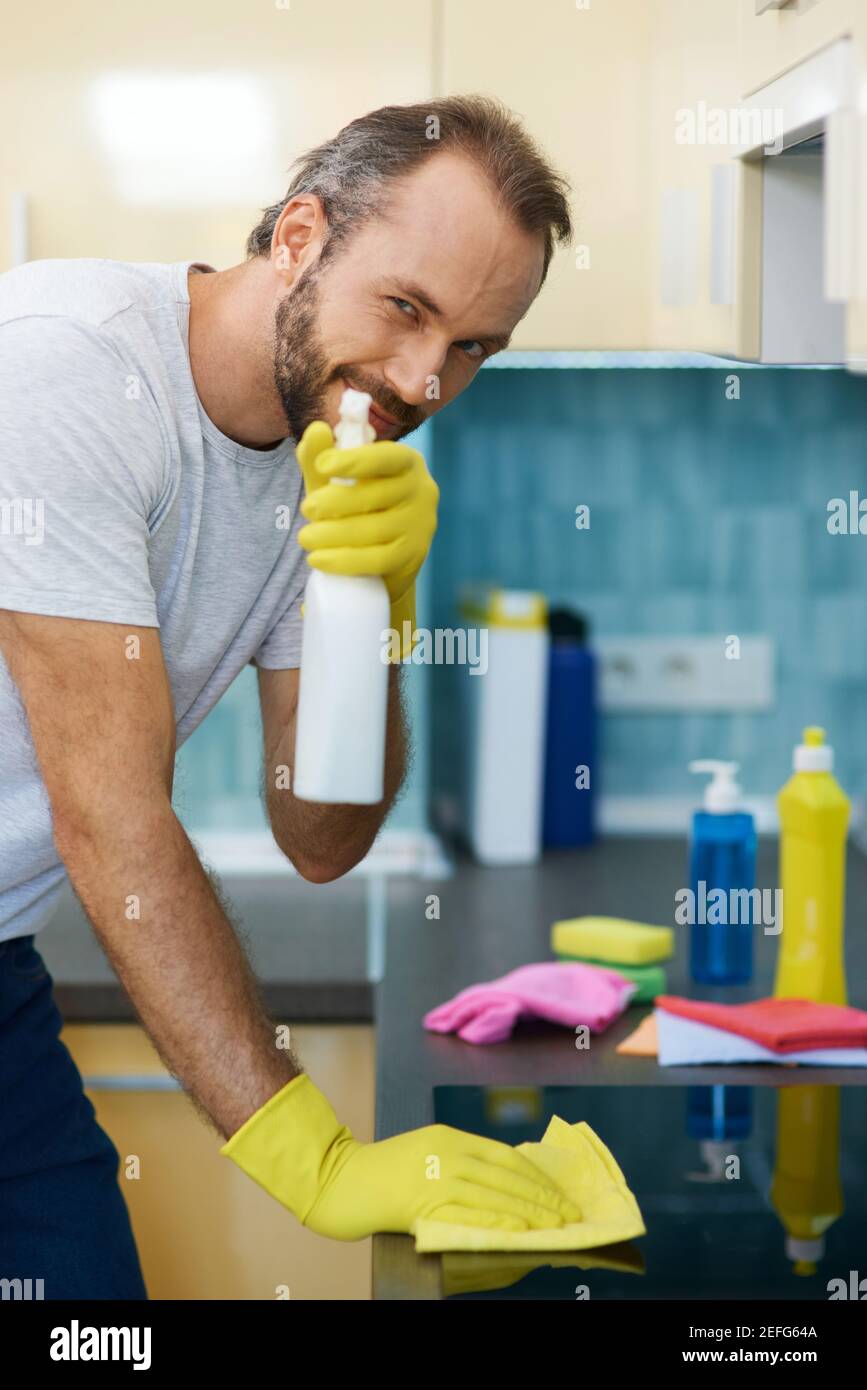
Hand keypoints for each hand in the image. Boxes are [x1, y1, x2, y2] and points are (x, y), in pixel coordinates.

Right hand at [221, 1074, 580, 1240]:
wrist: (339, 1179)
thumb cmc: (383, 1170)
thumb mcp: (427, 1150)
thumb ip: (461, 1161)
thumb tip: (504, 1182)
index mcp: (450, 1137)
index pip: (506, 1157)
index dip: (536, 1178)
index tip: (559, 1194)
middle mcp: (447, 1153)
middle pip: (506, 1176)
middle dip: (542, 1198)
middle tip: (568, 1215)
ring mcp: (436, 1177)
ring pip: (495, 1195)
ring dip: (529, 1212)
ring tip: (554, 1226)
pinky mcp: (423, 1202)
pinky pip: (470, 1213)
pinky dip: (498, 1221)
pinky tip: (518, 1230)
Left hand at [295, 421, 438, 644]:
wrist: (381, 555)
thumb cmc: (357, 507)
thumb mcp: (335, 480)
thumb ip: (321, 457)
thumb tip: (316, 430)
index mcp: (406, 462)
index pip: (386, 457)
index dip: (355, 460)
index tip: (323, 464)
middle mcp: (421, 491)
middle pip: (375, 495)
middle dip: (334, 502)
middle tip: (307, 508)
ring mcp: (420, 526)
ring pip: (373, 530)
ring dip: (332, 534)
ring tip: (305, 537)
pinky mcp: (412, 556)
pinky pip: (377, 559)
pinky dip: (343, 560)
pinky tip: (317, 559)